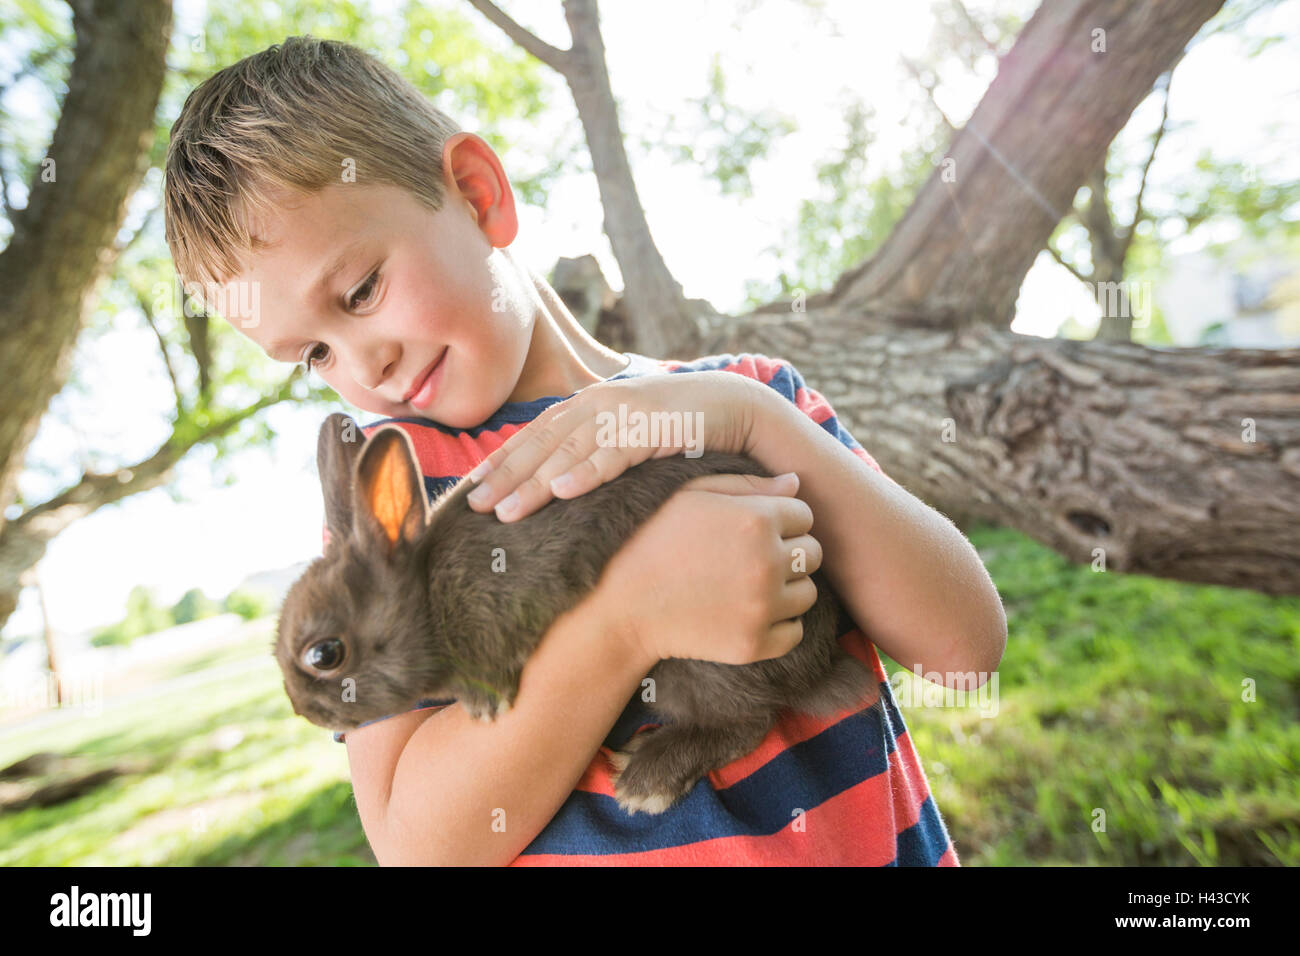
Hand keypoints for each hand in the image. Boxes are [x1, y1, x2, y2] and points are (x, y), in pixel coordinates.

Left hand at [464, 372, 770, 521]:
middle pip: (542, 443)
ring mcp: (626, 412)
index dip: (501, 461)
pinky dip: (588, 471)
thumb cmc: (679, 426)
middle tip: (473, 508)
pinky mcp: (655, 427)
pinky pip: (615, 453)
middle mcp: (600, 402)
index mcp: (589, 404)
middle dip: (505, 476)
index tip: (470, 489)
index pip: (534, 434)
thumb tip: (557, 479)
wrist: (737, 407)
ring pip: (570, 451)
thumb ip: (594, 446)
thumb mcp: (628, 432)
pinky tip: (563, 491)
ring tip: (507, 512)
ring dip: (535, 482)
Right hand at [590, 471, 823, 666]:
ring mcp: (762, 607)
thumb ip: (745, 484)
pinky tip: (749, 613)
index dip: (781, 520)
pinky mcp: (753, 644)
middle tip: (751, 559)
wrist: (618, 605)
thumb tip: (796, 483)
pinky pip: (793, 632)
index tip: (754, 529)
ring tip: (748, 586)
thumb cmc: (650, 539)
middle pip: (812, 554)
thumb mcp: (690, 494)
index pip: (804, 515)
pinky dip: (779, 625)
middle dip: (789, 552)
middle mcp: (767, 562)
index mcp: (755, 519)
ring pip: (807, 594)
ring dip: (786, 589)